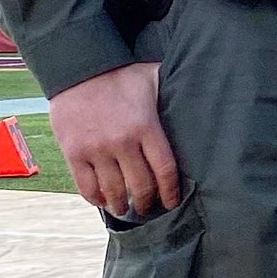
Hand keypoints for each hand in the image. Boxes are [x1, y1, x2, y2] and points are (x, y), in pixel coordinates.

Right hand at [48, 62, 179, 218]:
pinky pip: (86, 186)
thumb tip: (203, 90)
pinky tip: (102, 201)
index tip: (172, 202)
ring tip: (124, 209)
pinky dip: (95, 198)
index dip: (171, 191)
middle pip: (140, 186)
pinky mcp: (73, 152)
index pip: (165, 170)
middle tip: (147, 208)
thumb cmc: (121, 74)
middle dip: (146, 203)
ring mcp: (96, 149)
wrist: (77, 68)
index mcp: (146, 126)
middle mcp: (122, 142)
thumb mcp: (153, 78)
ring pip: (113, 190)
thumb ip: (173, 90)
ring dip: (121, 205)